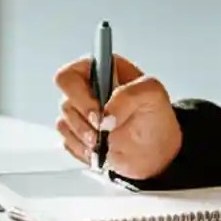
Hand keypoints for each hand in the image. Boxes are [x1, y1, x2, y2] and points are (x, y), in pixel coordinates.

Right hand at [53, 54, 182, 179]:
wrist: (156, 150)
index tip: (99, 110)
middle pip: (65, 101)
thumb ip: (129, 95)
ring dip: (86, 136)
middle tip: (103, 129)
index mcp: (100, 70)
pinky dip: (84, 149)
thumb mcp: (152, 93)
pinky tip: (101, 149)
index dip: (80, 94)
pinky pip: (67, 141)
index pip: (70, 75)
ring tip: (107, 141)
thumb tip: (106, 113)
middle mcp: (86, 89)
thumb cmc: (154, 115)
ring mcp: (80, 112)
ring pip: (65, 122)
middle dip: (84, 120)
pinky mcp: (77, 134)